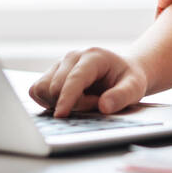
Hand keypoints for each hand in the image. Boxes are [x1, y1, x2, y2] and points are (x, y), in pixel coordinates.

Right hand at [28, 48, 148, 117]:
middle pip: (56, 87)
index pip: (74, 78)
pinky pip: (37, 91)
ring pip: (42, 88)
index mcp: (93, 56)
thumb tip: (104, 106)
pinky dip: (47, 101)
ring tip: (82, 102)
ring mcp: (59, 65)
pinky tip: (67, 102)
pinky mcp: (50, 74)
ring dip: (57, 103)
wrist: (121, 72)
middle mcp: (72, 57)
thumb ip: (122, 96)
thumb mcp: (135, 87)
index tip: (61, 116)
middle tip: (95, 104)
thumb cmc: (127, 79)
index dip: (67, 98)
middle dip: (73, 104)